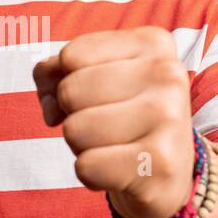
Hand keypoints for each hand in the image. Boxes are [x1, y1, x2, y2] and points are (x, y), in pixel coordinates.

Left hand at [33, 26, 194, 217]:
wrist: (169, 175)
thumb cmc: (123, 118)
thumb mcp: (94, 79)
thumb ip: (57, 71)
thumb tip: (48, 93)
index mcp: (152, 43)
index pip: (70, 56)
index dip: (66, 83)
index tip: (97, 98)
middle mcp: (167, 73)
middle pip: (70, 91)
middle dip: (74, 116)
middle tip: (107, 128)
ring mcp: (168, 117)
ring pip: (74, 130)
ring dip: (82, 146)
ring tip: (114, 148)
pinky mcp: (161, 162)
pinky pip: (86, 166)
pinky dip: (91, 174)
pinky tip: (120, 172)